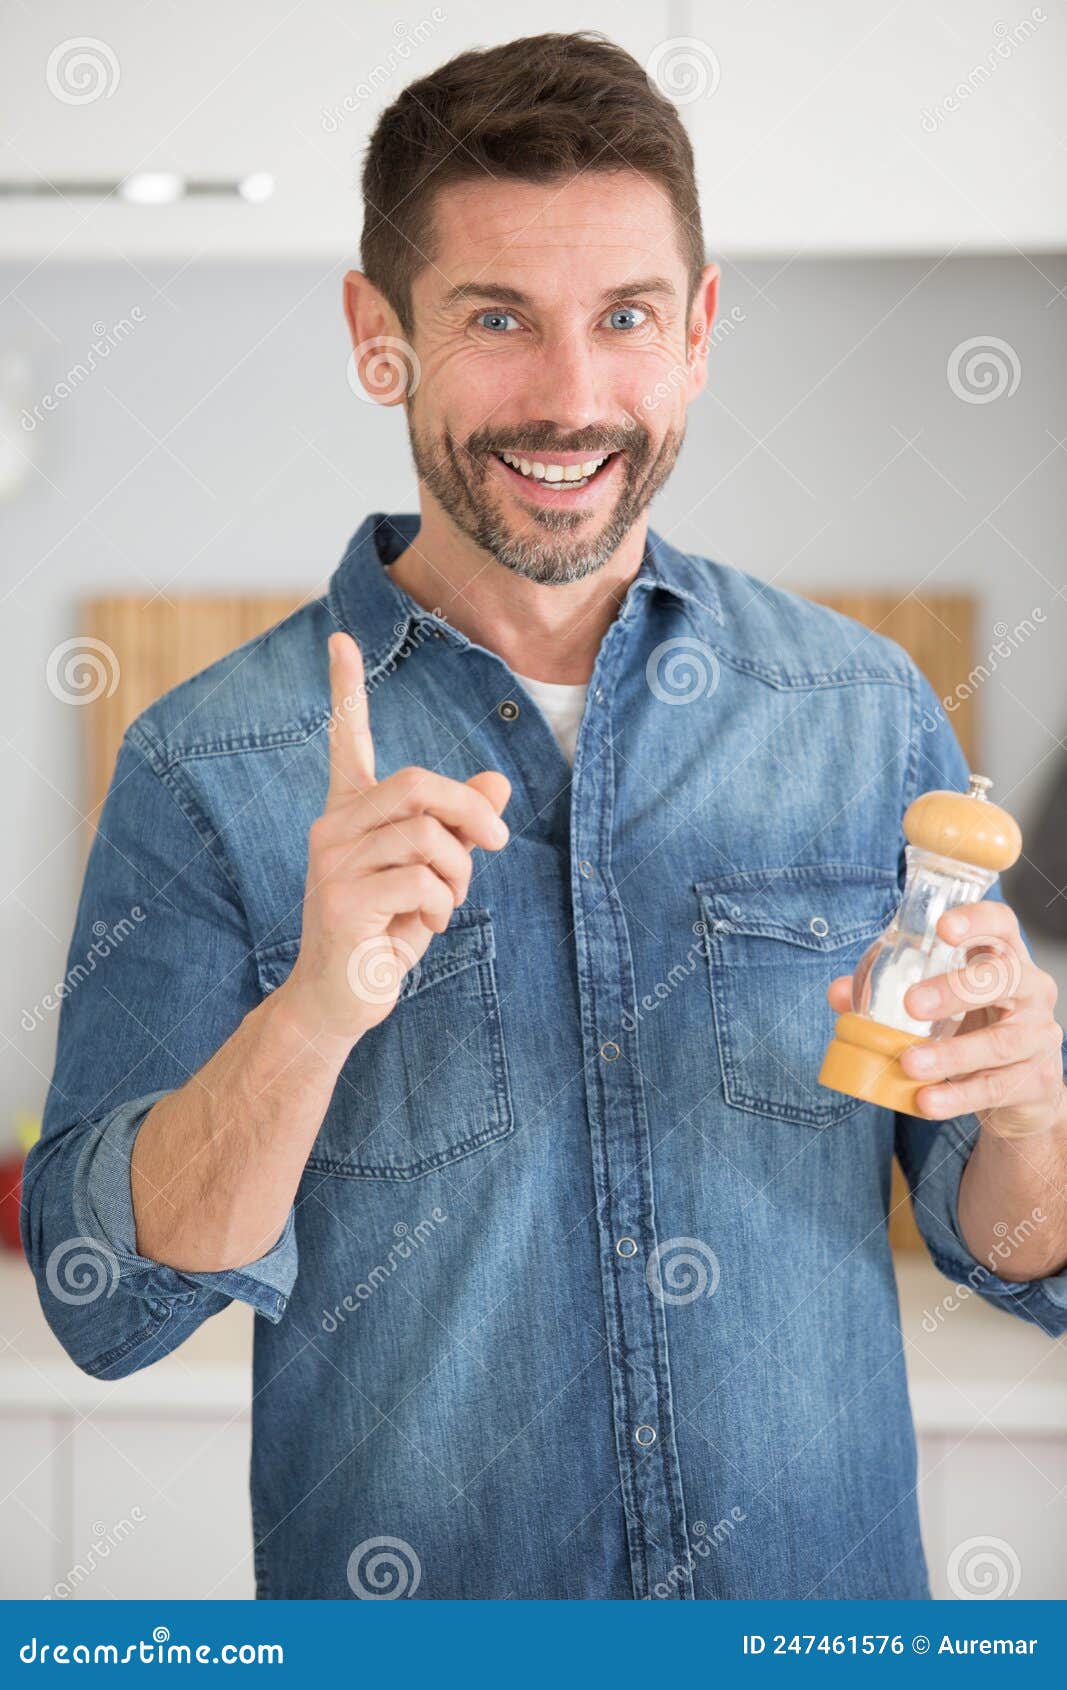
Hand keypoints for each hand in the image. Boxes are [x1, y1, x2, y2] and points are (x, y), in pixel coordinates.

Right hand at [279, 630, 511, 1045]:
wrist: (339, 999)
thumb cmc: (384, 933)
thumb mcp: (431, 875)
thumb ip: (458, 828)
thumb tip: (495, 781)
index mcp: (350, 815)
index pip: (345, 741)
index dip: (343, 690)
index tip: (338, 639)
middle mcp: (333, 829)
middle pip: (419, 785)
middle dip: (470, 812)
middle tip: (494, 844)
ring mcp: (332, 864)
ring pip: (428, 836)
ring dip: (459, 873)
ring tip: (445, 904)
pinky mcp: (342, 900)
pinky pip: (421, 881)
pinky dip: (440, 907)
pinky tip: (421, 929)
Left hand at [827, 899, 1066, 1137]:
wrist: (1020, 1092)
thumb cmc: (974, 1030)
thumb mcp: (939, 1007)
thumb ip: (889, 994)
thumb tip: (839, 993)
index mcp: (1003, 959)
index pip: (1001, 925)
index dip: (976, 920)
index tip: (943, 929)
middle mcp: (1031, 990)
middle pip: (1005, 977)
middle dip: (956, 989)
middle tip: (911, 1004)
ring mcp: (1039, 1035)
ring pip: (1000, 1041)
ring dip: (951, 1054)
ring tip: (908, 1063)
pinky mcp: (1038, 1080)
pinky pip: (996, 1087)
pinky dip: (957, 1095)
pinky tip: (926, 1100)